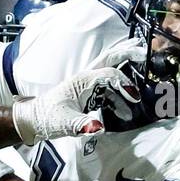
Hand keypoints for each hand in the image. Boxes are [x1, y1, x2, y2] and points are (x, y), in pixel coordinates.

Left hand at [11, 59, 140, 144]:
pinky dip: (119, 96)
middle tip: (145, 51)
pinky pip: (108, 90)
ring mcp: (88, 85)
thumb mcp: (66, 124)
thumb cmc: (48, 118)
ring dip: (126, 79)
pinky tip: (125, 110)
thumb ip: (83, 125)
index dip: (124, 84)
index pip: (110, 74)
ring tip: (141, 86)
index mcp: (83, 81)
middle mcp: (87, 78)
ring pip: (111, 74)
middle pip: (111, 59)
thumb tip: (98, 128)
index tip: (134, 98)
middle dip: (129, 54)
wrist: (34, 120)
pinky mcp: (88, 94)